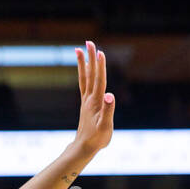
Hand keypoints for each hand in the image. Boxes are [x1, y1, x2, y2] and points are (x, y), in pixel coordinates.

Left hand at [74, 40, 114, 157]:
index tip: (100, 52)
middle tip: (89, 42)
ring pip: (84, 77)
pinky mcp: (85, 104)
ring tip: (79, 49)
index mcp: (96, 102)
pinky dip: (83, 74)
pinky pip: (84, 84)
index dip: (100, 66)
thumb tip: (110, 95)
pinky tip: (85, 68)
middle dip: (90, 58)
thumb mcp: (105, 127)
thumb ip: (108, 111)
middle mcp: (89, 98)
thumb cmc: (97, 139)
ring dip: (83, 63)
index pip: (99, 80)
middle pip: (90, 74)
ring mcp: (86, 100)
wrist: (84, 147)